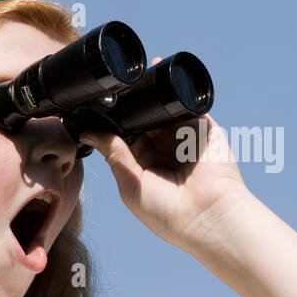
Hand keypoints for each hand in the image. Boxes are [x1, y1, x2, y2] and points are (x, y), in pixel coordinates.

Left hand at [79, 56, 254, 249]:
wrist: (208, 216)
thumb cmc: (168, 212)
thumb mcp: (130, 184)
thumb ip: (113, 154)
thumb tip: (87, 132)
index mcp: (144, 164)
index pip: (124, 134)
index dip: (110, 122)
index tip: (91, 107)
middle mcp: (164, 148)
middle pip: (141, 117)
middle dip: (127, 104)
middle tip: (109, 89)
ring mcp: (184, 136)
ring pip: (161, 106)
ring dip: (148, 93)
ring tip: (132, 81)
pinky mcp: (202, 126)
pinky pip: (186, 102)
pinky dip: (174, 90)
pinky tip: (158, 81)